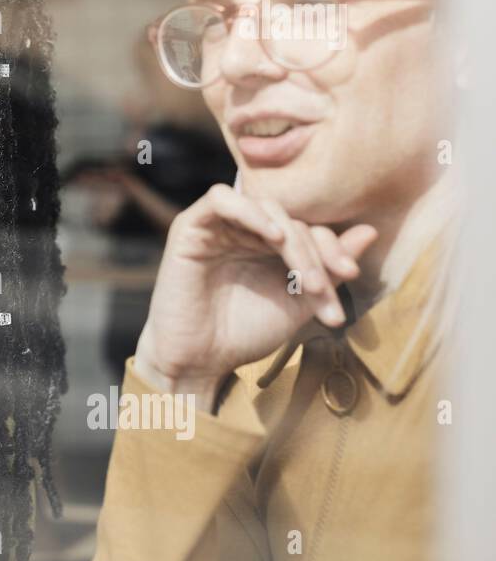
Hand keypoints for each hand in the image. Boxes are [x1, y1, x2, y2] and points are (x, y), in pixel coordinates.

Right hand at [134, 183, 377, 405]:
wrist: (201, 360)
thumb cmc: (245, 334)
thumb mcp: (298, 302)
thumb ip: (330, 270)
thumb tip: (370, 231)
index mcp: (268, 245)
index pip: (308, 231)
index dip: (333, 249)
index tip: (350, 278)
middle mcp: (243, 231)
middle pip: (290, 220)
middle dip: (314, 253)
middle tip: (321, 289)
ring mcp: (217, 227)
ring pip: (263, 207)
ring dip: (291, 237)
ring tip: (304, 275)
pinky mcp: (190, 227)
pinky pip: (220, 199)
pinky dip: (250, 211)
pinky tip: (273, 236)